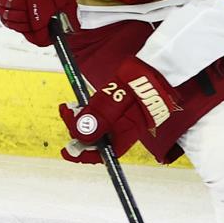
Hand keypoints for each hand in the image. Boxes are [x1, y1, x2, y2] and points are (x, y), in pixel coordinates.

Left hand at [58, 57, 180, 162]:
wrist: (156, 67)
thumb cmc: (142, 84)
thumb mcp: (116, 101)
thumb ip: (100, 118)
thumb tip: (80, 136)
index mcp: (127, 134)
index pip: (104, 154)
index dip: (84, 155)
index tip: (67, 152)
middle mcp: (123, 130)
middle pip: (96, 140)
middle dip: (78, 131)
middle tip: (67, 114)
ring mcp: (120, 119)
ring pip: (96, 127)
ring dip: (81, 119)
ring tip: (69, 107)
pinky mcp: (117, 108)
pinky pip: (99, 115)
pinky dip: (88, 111)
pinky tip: (79, 104)